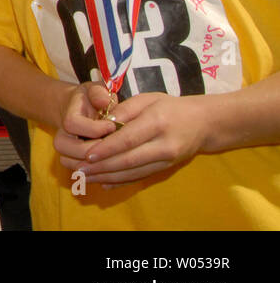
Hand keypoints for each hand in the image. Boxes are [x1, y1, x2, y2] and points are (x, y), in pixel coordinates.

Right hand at [52, 82, 120, 168]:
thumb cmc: (90, 100)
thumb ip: (98, 92)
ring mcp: (66, 152)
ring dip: (96, 165)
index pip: (73, 124)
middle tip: (115, 147)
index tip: (113, 126)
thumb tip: (103, 101)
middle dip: (96, 151)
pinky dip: (97, 174)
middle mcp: (63, 136)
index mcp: (68, 116)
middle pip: (70, 150)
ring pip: (73, 165)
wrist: (76, 111)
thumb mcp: (95, 89)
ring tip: (113, 157)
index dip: (94, 128)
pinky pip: (82, 175)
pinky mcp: (74, 163)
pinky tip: (113, 167)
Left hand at [58, 93, 210, 187]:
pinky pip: (140, 177)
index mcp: (157, 122)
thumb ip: (125, 109)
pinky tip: (103, 183)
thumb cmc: (170, 106)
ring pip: (133, 172)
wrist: (204, 123)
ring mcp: (167, 160)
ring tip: (85, 177)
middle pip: (129, 160)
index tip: (87, 154)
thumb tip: (103, 123)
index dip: (107, 148)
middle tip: (79, 169)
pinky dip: (121, 182)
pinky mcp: (166, 169)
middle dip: (102, 167)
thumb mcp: (148, 99)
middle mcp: (164, 144)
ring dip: (107, 177)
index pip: (128, 139)